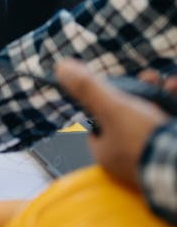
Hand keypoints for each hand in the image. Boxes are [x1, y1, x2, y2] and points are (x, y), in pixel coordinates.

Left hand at [56, 59, 169, 190]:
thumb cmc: (143, 141)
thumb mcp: (112, 108)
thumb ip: (87, 88)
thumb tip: (61, 67)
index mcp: (107, 153)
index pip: (99, 123)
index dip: (107, 101)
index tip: (120, 86)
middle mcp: (128, 159)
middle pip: (130, 118)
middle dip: (141, 93)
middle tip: (150, 77)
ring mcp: (152, 158)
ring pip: (153, 119)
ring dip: (161, 97)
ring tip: (169, 83)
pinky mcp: (171, 153)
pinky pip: (169, 127)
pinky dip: (174, 106)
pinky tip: (176, 91)